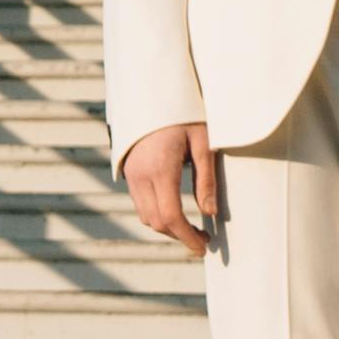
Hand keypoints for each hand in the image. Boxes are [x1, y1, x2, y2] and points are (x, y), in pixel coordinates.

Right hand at [118, 122, 224, 251]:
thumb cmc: (183, 113)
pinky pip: (140, 203)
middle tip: (203, 238)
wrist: (151, 91)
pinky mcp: (128, 172)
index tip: (203, 247)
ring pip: (146, 215)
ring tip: (191, 226)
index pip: (171, 216)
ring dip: (167, 227)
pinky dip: (157, 213)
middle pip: (156, 221)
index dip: (187, 237)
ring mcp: (131, 174)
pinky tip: (175, 210)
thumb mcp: (203, 141)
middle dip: (179, 236)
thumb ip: (206, 178)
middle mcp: (140, 175)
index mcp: (160, 169)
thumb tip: (210, 212)